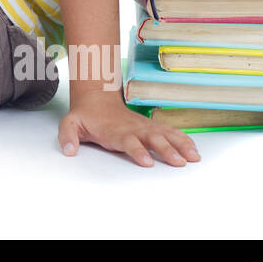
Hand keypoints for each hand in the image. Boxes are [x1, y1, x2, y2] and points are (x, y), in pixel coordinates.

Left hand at [58, 91, 200, 167]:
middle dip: (165, 150)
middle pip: (152, 139)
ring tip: (193, 157)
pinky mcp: (151, 127)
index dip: (137, 151)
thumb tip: (69, 151)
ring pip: (165, 134)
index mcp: (116, 131)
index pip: (128, 142)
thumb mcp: (70, 124)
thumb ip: (67, 136)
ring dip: (180, 145)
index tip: (147, 162)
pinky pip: (170, 132)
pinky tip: (194, 150)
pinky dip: (183, 140)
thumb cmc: (86, 116)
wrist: (97, 98)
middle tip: (178, 162)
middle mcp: (133, 129)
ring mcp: (144, 127)